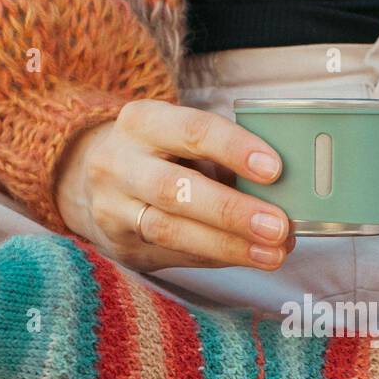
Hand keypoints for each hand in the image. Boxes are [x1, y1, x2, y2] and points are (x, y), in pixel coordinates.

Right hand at [56, 100, 293, 272]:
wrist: (93, 179)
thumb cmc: (160, 155)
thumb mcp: (182, 140)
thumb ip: (225, 159)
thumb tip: (285, 194)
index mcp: (143, 122)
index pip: (191, 131)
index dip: (234, 149)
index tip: (275, 169)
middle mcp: (119, 162)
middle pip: (176, 189)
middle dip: (233, 211)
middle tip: (279, 226)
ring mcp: (112, 206)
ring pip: (171, 229)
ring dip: (229, 245)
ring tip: (272, 253)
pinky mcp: (119, 243)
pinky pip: (173, 254)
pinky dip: (216, 257)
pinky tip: (247, 257)